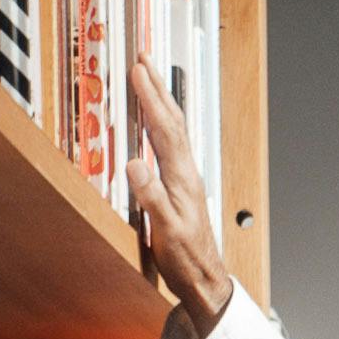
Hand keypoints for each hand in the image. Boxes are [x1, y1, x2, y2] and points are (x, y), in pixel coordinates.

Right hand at [130, 57, 235, 331]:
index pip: (164, 129)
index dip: (151, 99)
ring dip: (161, 101)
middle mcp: (186, 172)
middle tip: (144, 59)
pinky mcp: (181, 186)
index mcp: (181, 178)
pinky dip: (161, 124)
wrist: (204, 278)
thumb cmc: (186, 258)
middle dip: (157, 88)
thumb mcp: (165, 230)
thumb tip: (134, 164)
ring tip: (149, 79)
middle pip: (172, 121)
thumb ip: (150, 197)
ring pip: (174, 130)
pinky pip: (171, 144)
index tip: (139, 71)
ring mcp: (185, 178)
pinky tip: (156, 123)